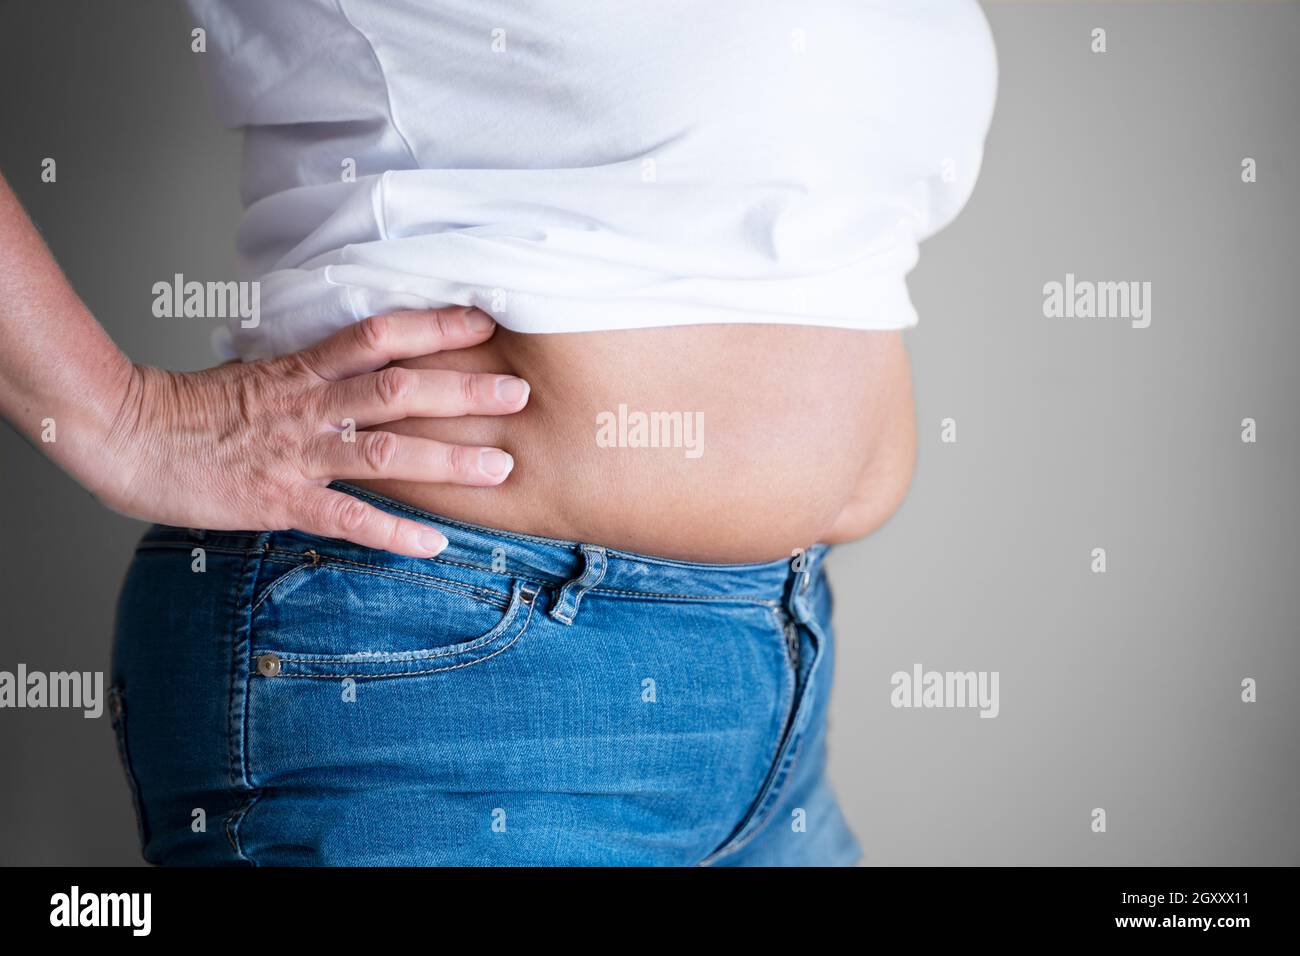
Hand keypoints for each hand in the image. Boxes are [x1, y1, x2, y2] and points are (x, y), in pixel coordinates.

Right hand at [93, 307, 528, 556]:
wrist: (126, 436)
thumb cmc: (191, 407)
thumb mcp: (257, 371)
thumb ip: (312, 369)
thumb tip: (359, 358)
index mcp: (303, 368)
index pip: (379, 334)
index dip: (434, 325)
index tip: (485, 321)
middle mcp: (309, 404)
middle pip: (398, 387)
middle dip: (463, 390)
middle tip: (519, 393)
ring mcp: (297, 453)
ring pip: (385, 450)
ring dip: (448, 460)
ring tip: (501, 469)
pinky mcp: (280, 500)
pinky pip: (348, 516)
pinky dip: (394, 531)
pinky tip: (437, 543)